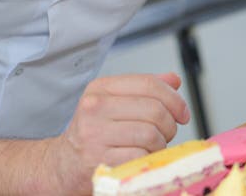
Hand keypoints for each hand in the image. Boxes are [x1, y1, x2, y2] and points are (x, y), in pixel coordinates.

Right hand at [45, 73, 190, 194]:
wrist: (63, 165)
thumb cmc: (94, 133)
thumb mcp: (114, 103)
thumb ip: (144, 90)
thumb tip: (174, 80)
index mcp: (101, 88)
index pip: (149, 84)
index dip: (174, 98)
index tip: (182, 112)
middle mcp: (94, 107)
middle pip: (154, 110)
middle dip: (169, 125)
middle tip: (166, 133)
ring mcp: (94, 134)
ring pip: (151, 134)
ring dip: (160, 144)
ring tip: (151, 146)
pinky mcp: (98, 159)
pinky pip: (140, 155)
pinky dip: (147, 158)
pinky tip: (140, 158)